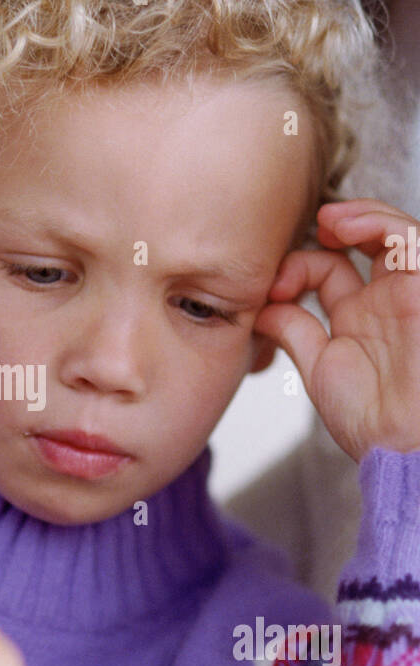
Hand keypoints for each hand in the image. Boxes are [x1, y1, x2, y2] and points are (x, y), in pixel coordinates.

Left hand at [253, 199, 419, 461]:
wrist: (406, 450)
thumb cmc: (372, 424)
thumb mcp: (320, 369)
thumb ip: (294, 331)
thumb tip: (261, 307)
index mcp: (359, 319)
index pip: (328, 269)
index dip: (297, 267)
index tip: (273, 290)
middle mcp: (386, 301)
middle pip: (364, 240)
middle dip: (334, 225)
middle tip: (306, 231)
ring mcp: (410, 295)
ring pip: (393, 231)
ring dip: (359, 215)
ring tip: (329, 221)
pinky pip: (414, 241)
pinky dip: (383, 224)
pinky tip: (351, 228)